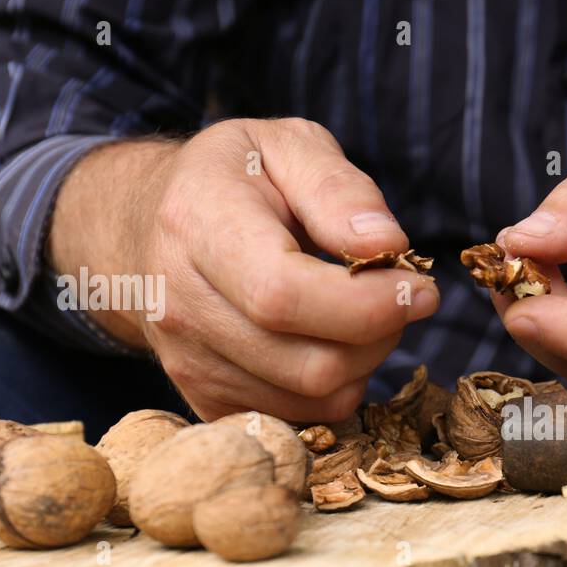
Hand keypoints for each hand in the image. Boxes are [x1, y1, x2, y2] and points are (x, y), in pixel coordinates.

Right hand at [48, 118, 437, 420]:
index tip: (421, 288)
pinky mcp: (206, 402)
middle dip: (380, 336)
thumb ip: (338, 188)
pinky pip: (299, 419)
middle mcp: (180, 306)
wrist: (146, 226)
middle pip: (310, 364)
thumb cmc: (233, 180)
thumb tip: (386, 245)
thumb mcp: (286, 147)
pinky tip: (329, 342)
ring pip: (313, 400)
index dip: (368, 305)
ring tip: (362, 314)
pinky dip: (335, 389)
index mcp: (198, 227)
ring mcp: (187, 363)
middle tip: (399, 297)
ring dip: (363, 364)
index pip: (285, 296)